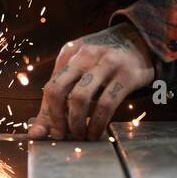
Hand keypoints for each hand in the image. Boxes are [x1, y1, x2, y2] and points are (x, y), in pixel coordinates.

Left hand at [28, 23, 154, 141]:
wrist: (140, 41)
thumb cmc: (103, 62)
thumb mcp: (80, 71)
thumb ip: (58, 99)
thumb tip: (36, 133)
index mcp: (69, 52)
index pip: (50, 87)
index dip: (48, 114)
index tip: (52, 132)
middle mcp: (85, 54)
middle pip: (58, 90)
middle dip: (57, 119)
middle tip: (63, 136)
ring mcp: (107, 63)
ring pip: (80, 98)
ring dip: (77, 123)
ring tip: (80, 135)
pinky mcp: (127, 75)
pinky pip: (106, 104)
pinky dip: (98, 123)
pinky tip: (96, 132)